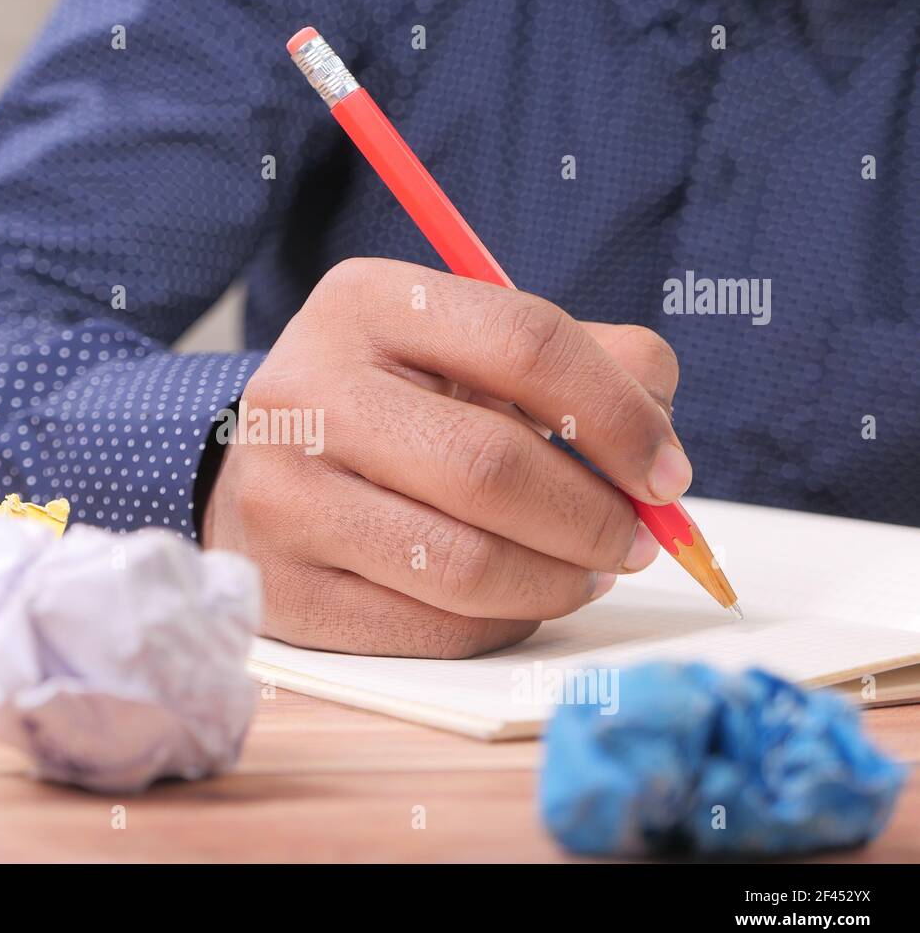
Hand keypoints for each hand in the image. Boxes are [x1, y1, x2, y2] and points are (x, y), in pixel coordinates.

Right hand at [201, 258, 688, 657]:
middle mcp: (306, 392)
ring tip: (583, 572)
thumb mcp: (468, 350)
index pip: (525, 343)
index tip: (666, 474)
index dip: (620, 415)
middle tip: (633, 541)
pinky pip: (431, 628)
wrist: (266, 472)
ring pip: (464, 563)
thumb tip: (659, 438)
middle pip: (492, 466)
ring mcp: (282, 497)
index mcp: (366, 304)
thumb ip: (582, 363)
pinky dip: (501, 622)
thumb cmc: (395, 406)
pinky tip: (513, 599)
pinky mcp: (286, 590)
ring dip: (557, 581)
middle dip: (593, 517)